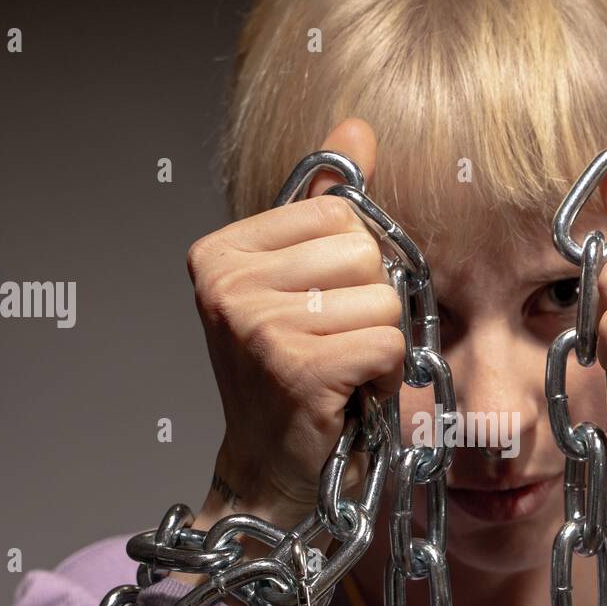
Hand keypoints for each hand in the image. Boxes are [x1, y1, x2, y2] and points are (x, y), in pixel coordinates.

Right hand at [184, 117, 403, 535]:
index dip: (357, 269)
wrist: (273, 478)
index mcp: (221, 251)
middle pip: (365, 253)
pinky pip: (385, 343)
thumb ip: (327, 209)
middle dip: (371, 308)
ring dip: (378, 347)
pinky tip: (348, 398)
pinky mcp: (291, 368)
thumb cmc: (295, 384)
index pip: (341, 214)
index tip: (322, 314)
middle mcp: (226, 283)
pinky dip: (382, 377)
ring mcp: (255, 325)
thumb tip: (356, 128)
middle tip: (335, 351)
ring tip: (340, 376)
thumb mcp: (304, 287)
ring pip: (381, 300)